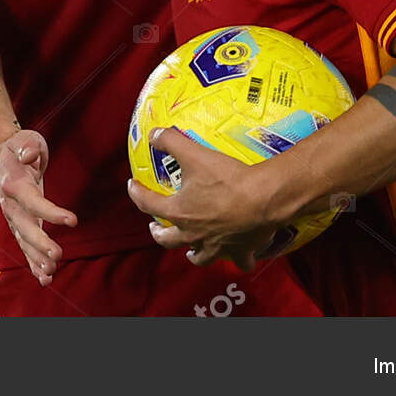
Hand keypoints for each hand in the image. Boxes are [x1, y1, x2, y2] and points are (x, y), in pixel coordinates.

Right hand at [0, 129, 76, 285]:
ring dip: (36, 259)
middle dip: (39, 243)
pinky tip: (45, 278)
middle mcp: (10, 204)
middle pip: (24, 227)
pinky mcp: (18, 225)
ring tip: (50, 273)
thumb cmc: (16, 148)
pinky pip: (25, 246)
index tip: (72, 220)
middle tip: (57, 256)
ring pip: (23, 241)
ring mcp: (12, 217)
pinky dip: (33, 263)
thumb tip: (29, 154)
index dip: (50, 212)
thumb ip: (28, 146)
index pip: (32, 200)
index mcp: (13, 182)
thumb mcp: (24, 139)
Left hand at [125, 128, 282, 270]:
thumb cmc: (227, 178)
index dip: (137, 193)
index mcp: (179, 212)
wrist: (263, 198)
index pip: (148, 203)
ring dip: (193, 253)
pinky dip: (238, 260)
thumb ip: (170, 141)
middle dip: (159, 234)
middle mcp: (194, 234)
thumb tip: (153, 134)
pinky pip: (239, 262)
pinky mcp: (241, 251)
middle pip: (168, 240)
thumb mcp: (194, 153)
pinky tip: (238, 257)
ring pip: (200, 257)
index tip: (132, 186)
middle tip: (155, 228)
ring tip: (190, 251)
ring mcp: (217, 246)